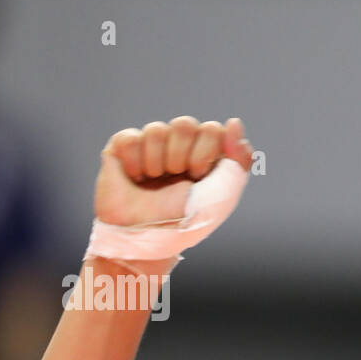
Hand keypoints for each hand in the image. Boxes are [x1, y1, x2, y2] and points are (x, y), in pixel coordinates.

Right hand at [94, 116, 253, 227]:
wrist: (149, 237)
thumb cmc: (188, 220)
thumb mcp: (225, 195)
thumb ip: (238, 160)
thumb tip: (234, 122)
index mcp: (204, 152)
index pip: (211, 129)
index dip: (205, 154)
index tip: (199, 177)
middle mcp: (177, 145)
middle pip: (184, 123)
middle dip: (182, 157)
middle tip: (177, 180)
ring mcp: (150, 145)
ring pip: (157, 129)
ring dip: (158, 163)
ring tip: (154, 182)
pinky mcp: (122, 148)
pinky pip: (131, 138)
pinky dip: (135, 164)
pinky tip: (135, 179)